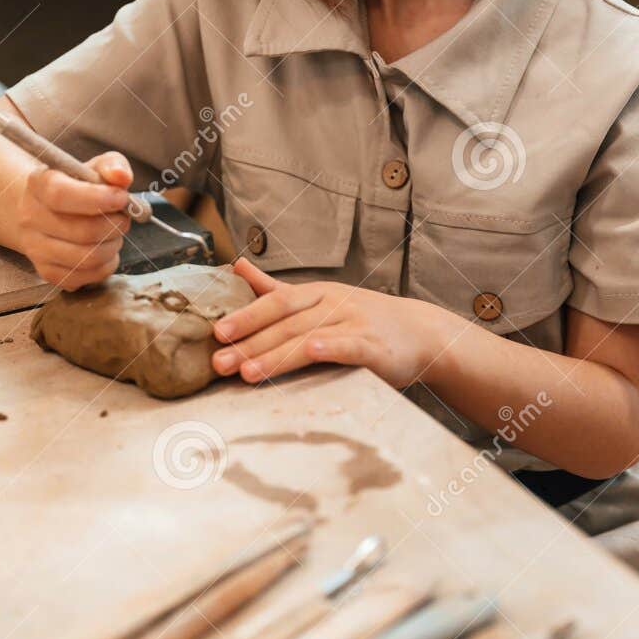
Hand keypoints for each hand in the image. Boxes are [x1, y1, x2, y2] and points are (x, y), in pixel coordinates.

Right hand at [17, 151, 132, 288]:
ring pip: (87, 258)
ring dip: (113, 245)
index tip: (122, 198)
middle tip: (123, 217)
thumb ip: (112, 166)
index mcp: (38, 184)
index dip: (97, 199)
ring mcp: (36, 248)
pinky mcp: (47, 271)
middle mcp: (30, 217)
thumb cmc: (76, 187)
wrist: (46, 211)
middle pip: (82, 231)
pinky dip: (107, 265)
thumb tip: (121, 177)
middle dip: (115, 225)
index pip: (61, 195)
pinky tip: (106, 249)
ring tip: (114, 233)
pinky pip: (86, 276)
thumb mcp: (93, 167)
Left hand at [210, 257, 448, 389]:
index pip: (275, 303)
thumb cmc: (363, 318)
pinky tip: (312, 352)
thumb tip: (236, 266)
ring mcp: (354, 323)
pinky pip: (349, 345)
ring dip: (276, 354)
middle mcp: (332, 304)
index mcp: (316, 293)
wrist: (421, 332)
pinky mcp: (374, 345)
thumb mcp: (320, 298)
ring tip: (247, 372)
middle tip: (219, 363)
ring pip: (309, 337)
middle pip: (285, 323)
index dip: (245, 316)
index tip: (217, 333)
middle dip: (250, 343)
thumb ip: (275, 288)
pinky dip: (331, 347)